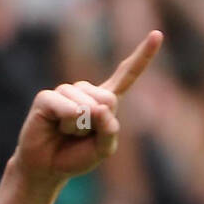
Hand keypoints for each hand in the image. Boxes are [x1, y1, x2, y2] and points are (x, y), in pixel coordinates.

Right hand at [13, 29, 162, 184]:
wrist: (46, 168)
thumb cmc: (75, 157)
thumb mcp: (102, 150)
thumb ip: (109, 132)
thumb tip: (100, 108)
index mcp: (104, 101)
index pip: (126, 75)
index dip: (142, 56)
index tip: (157, 35)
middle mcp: (86, 92)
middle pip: (108, 99)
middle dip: (99, 124)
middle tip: (82, 136)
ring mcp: (66, 92)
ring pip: (86, 105)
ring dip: (80, 129)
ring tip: (67, 134)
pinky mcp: (47, 97)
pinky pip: (66, 106)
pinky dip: (67, 121)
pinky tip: (57, 128)